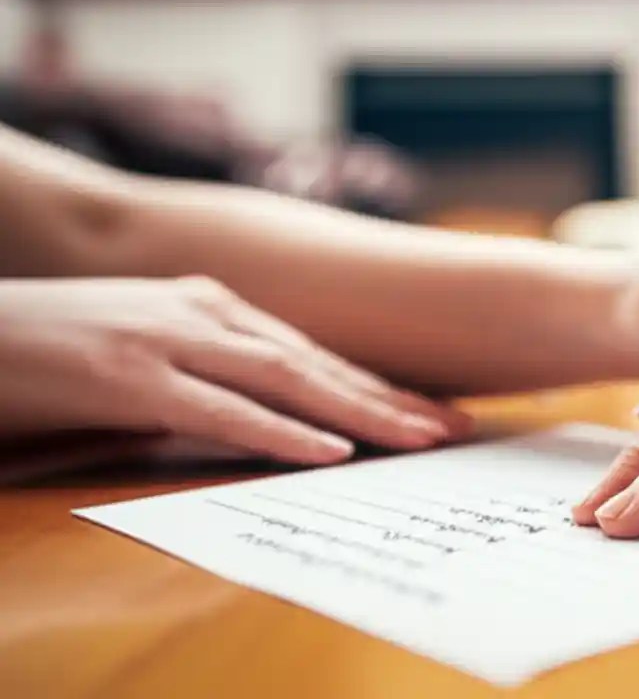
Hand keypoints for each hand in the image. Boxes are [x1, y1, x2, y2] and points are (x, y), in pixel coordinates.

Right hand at [0, 277, 471, 463]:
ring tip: (420, 439)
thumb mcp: (154, 354)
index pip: (315, 353)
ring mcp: (168, 338)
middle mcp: (205, 312)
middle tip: (457, 428)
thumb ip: (217, 377)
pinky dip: (280, 431)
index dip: (379, 384)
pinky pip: (220, 409)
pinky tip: (328, 451)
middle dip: (393, 398)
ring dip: (360, 413)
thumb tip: (283, 418)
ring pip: (286, 380)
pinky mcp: (128, 374)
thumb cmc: (63, 350)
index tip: (433, 411)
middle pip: (318, 364)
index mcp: (215, 306)